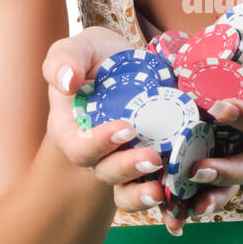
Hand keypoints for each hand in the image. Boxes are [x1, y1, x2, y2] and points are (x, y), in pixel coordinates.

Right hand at [43, 27, 172, 214]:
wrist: (131, 63)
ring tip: (161, 189)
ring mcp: (122, 159)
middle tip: (153, 158)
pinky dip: (165, 194)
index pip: (78, 146)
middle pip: (105, 171)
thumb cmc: (96, 57)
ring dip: (141, 193)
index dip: (98, 144)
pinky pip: (152, 185)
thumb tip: (67, 81)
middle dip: (127, 168)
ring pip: (126, 187)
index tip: (125, 128)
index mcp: (70, 128)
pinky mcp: (149, 160)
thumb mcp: (77, 48)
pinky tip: (179, 193)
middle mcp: (96, 151)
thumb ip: (63, 60)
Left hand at [160, 23, 242, 235]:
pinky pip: (198, 185)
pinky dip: (185, 202)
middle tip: (198, 169)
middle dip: (226, 172)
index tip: (221, 107)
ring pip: (227, 186)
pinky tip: (170, 216)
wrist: (230, 50)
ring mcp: (229, 150)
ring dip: (209, 197)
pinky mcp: (204, 154)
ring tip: (188, 207)